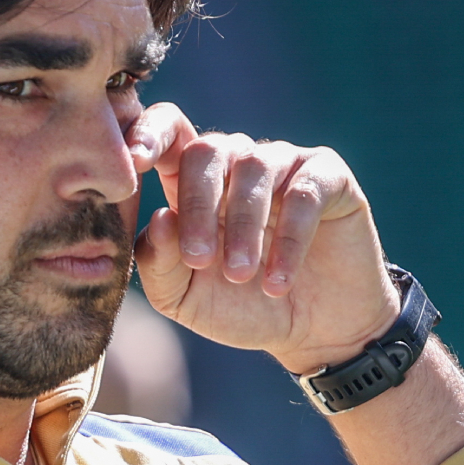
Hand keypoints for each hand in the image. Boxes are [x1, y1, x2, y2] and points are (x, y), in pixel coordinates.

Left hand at [128, 103, 400, 376]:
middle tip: (199, 260)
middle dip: (197, 205)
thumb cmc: (242, 308)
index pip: (168, 131)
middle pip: (206, 150)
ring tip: (241, 278)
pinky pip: (304, 192)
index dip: (148, 132)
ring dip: (243, 226)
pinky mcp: (329, 178)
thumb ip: (159, 263)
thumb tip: (160, 215)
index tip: (134, 160)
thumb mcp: (185, 297)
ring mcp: (286, 164)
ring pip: (254, 168)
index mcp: (194, 179)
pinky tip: (277, 283)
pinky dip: (289, 239)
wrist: (313, 332)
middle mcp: (238, 161)